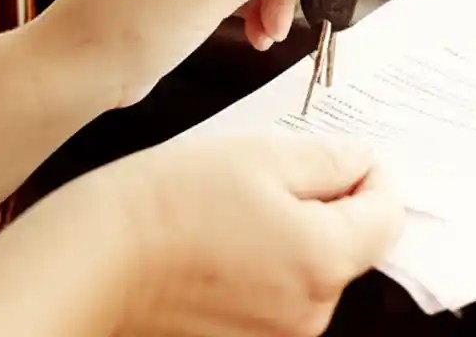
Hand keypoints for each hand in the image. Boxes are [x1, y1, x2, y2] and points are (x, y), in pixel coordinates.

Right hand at [75, 135, 402, 335]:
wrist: (87, 265)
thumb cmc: (166, 206)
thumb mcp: (261, 156)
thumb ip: (329, 160)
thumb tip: (362, 161)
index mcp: (326, 259)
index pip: (388, 214)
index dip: (374, 177)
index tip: (347, 158)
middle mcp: (311, 310)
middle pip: (351, 246)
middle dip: (330, 206)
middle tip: (278, 175)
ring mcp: (277, 335)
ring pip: (313, 270)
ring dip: (295, 235)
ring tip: (238, 207)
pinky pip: (277, 295)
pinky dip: (265, 266)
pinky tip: (222, 241)